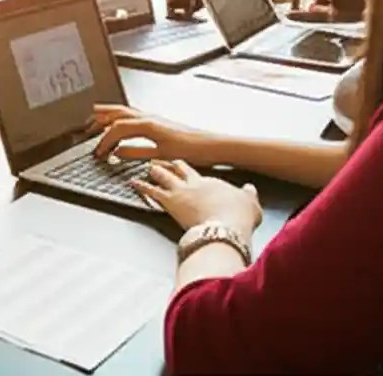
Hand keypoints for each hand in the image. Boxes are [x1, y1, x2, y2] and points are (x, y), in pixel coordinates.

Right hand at [93, 104, 219, 165]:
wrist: (212, 146)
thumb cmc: (191, 150)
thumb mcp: (161, 156)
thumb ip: (136, 153)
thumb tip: (117, 153)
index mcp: (147, 124)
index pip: (117, 129)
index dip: (104, 141)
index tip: (98, 152)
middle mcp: (149, 118)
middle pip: (118, 114)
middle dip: (101, 120)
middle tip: (87, 127)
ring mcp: (154, 118)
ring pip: (126, 112)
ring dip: (110, 115)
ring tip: (97, 117)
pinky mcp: (159, 122)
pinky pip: (134, 116)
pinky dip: (122, 118)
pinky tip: (123, 125)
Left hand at [135, 160, 261, 237]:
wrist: (226, 225)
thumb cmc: (238, 217)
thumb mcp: (250, 203)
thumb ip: (248, 195)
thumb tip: (249, 189)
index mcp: (211, 182)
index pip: (196, 172)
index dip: (187, 168)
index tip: (181, 164)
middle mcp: (194, 183)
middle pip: (179, 167)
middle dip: (169, 162)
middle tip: (160, 157)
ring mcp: (181, 191)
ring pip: (163, 175)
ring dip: (154, 169)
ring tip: (146, 165)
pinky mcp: (170, 202)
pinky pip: (152, 192)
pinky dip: (141, 186)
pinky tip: (133, 182)